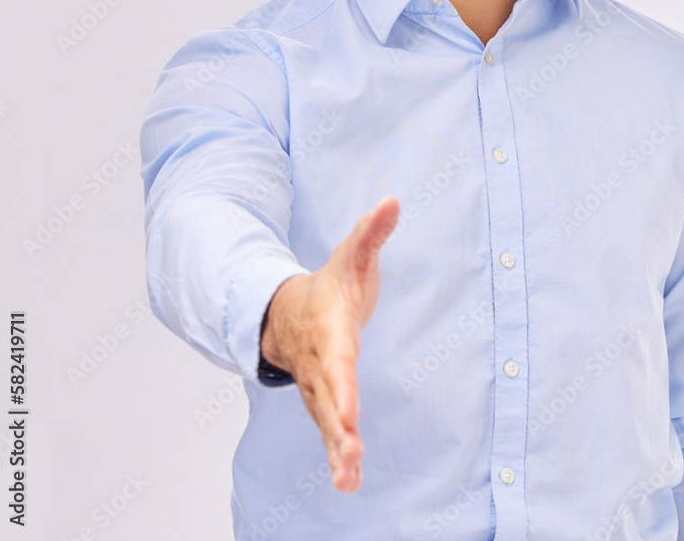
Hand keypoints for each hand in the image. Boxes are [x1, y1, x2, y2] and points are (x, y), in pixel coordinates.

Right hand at [259, 195, 398, 491]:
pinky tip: (349, 484)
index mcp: (330, 330)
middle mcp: (321, 364)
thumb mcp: (352, 256)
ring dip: (337, 451)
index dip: (342, 387)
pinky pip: (329, 431)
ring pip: (326, 422)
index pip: (337, 360)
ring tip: (348, 480)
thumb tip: (393, 200)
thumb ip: (372, 232)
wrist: (290, 311)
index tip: (349, 413)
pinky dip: (338, 457)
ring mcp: (319, 387)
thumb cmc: (331, 284)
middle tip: (349, 453)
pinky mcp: (325, 402)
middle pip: (329, 399)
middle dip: (338, 428)